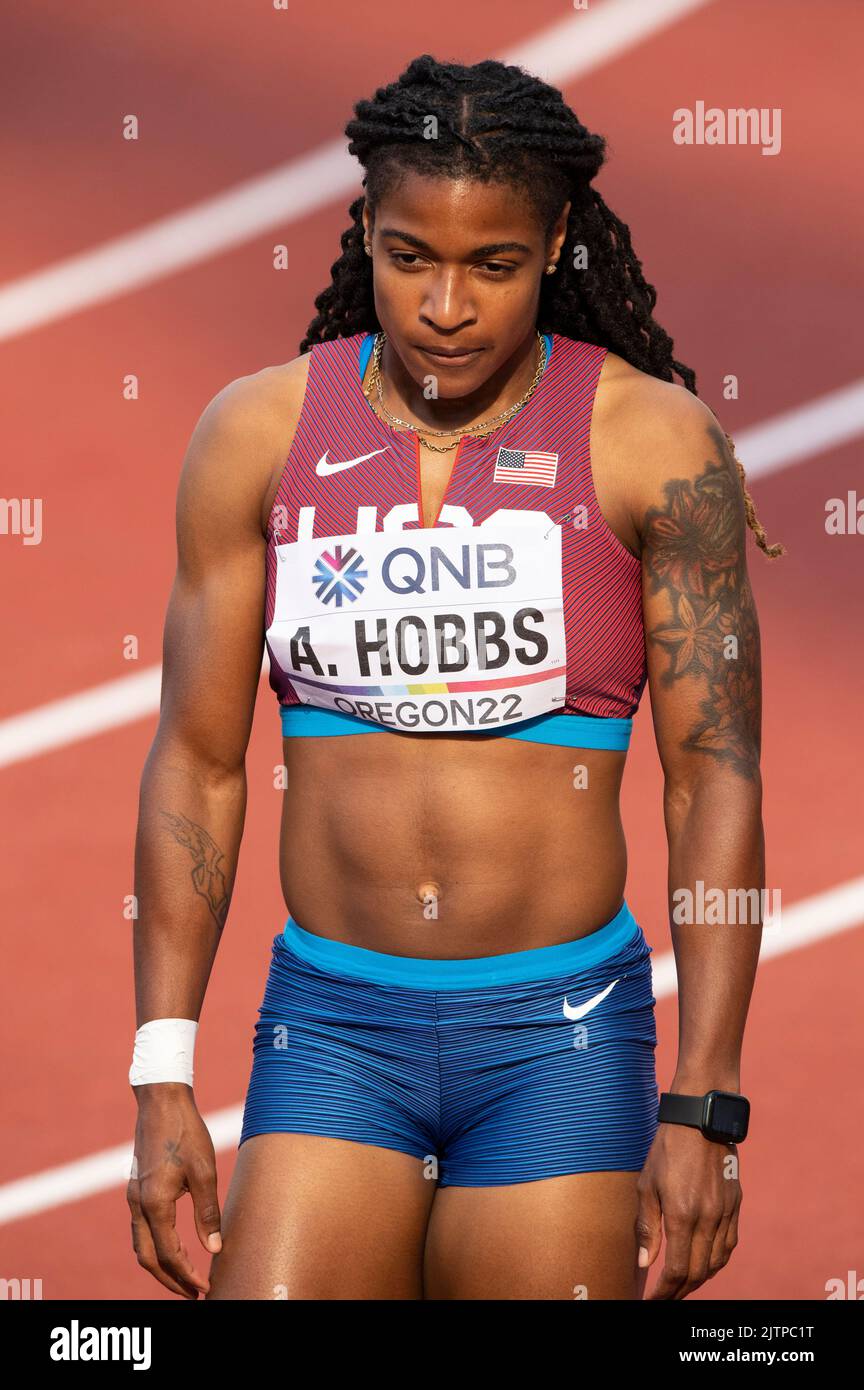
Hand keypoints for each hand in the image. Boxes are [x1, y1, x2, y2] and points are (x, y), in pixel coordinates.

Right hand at [127, 1084, 221, 1298]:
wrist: (161, 1101)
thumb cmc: (186, 1132)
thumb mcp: (204, 1171)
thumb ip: (208, 1213)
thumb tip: (215, 1249)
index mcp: (154, 1203)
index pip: (169, 1254)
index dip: (186, 1275)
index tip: (204, 1287)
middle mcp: (138, 1204)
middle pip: (148, 1258)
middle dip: (170, 1280)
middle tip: (193, 1293)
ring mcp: (133, 1196)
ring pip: (141, 1245)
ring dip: (160, 1266)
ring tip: (184, 1277)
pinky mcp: (136, 1188)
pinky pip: (141, 1229)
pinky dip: (155, 1246)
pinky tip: (175, 1245)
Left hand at [636, 1122, 740, 1299]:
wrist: (700, 1119)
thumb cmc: (667, 1149)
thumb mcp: (647, 1185)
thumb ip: (647, 1227)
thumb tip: (645, 1264)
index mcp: (682, 1214)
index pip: (677, 1270)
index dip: (665, 1292)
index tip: (653, 1300)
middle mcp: (708, 1218)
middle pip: (698, 1272)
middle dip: (680, 1291)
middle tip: (665, 1297)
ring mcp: (725, 1212)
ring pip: (717, 1262)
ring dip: (700, 1279)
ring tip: (683, 1285)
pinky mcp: (735, 1204)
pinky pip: (730, 1244)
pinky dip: (717, 1261)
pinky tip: (705, 1263)